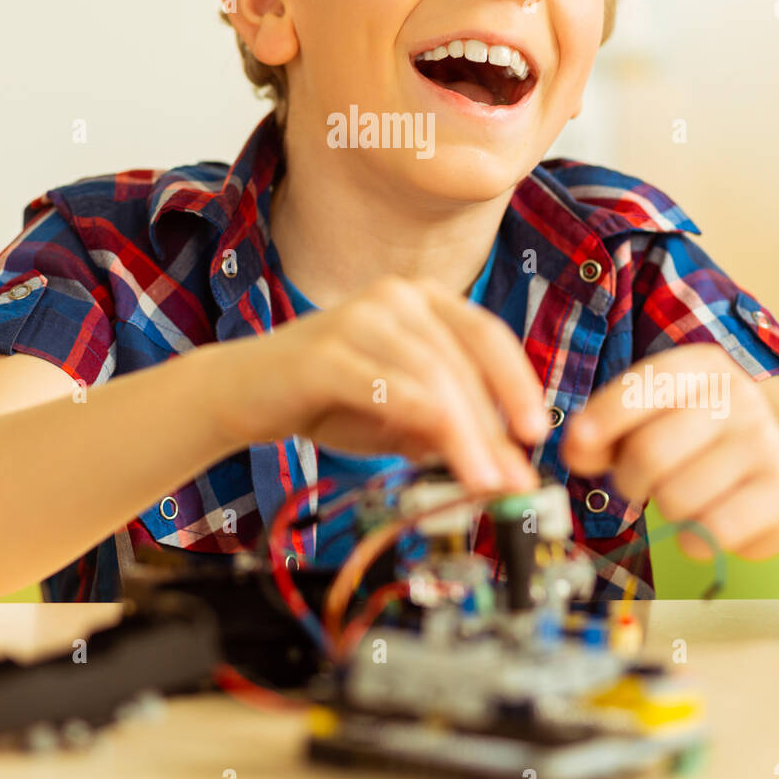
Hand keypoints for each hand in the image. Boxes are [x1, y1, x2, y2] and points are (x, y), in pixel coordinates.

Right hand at [213, 275, 548, 493]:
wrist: (241, 393)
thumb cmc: (327, 399)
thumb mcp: (402, 416)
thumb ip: (449, 427)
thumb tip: (510, 466)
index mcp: (421, 299)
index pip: (486, 335)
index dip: (518, 383)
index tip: (537, 433)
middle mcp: (395, 296)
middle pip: (465, 361)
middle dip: (496, 425)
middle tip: (517, 479)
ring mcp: (360, 317)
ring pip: (436, 376)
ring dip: (471, 435)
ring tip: (488, 482)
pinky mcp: (327, 351)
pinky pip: (394, 389)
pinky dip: (431, 428)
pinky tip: (449, 462)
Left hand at [561, 344, 778, 561]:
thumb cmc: (702, 448)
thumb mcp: (654, 423)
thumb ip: (604, 433)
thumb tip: (573, 448)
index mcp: (701, 367)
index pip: (642, 386)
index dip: (602, 418)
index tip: (578, 441)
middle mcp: (736, 396)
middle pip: (649, 451)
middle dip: (629, 479)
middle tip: (637, 484)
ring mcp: (762, 443)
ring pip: (677, 496)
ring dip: (666, 510)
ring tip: (684, 497)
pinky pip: (711, 531)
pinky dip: (694, 539)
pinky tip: (707, 523)